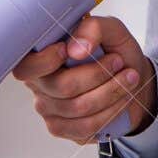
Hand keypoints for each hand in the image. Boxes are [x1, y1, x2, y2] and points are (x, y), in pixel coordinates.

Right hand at [10, 14, 155, 143]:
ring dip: (111, 92)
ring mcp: (48, 109)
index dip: (48, 60)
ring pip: (78, 108)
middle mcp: (39, 84)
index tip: (76, 52)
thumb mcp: (110, 31)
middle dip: (98, 74)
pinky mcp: (63, 129)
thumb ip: (93, 29)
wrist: (131, 79)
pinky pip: (86, 126)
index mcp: (40, 57)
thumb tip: (76, 49)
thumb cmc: (114, 52)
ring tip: (129, 78)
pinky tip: (121, 99)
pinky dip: (111, 112)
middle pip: (62, 87)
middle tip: (118, 62)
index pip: (26, 66)